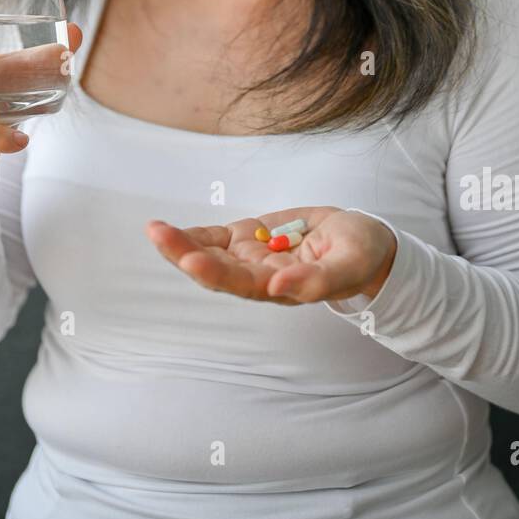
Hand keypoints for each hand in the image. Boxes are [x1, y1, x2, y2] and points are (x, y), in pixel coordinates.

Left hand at [145, 206, 396, 307]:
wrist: (362, 241)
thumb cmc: (360, 256)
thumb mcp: (349, 266)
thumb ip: (317, 281)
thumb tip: (278, 288)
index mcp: (281, 288)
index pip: (242, 284)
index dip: (217, 274)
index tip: (194, 261)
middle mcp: (258, 277)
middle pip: (215, 270)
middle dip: (185, 254)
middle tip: (160, 236)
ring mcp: (251, 256)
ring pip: (209, 253)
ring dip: (180, 244)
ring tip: (155, 229)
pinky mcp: (249, 236)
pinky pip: (215, 237)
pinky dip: (192, 234)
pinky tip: (167, 230)